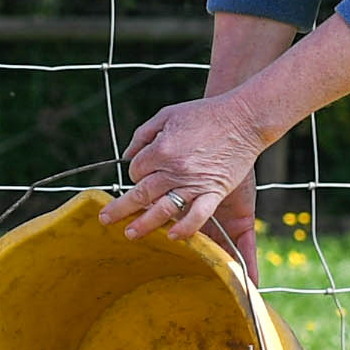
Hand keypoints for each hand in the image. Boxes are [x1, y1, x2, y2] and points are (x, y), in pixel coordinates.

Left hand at [104, 95, 267, 267]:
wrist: (243, 117)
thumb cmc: (205, 113)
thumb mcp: (167, 114)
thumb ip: (143, 134)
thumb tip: (127, 156)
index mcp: (160, 149)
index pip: (135, 170)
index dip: (135, 173)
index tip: (141, 173)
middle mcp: (174, 169)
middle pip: (140, 194)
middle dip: (121, 209)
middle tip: (106, 220)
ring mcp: (194, 182)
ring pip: (163, 209)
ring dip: (144, 224)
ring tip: (131, 234)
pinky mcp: (214, 190)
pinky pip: (197, 215)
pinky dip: (185, 228)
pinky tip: (173, 236)